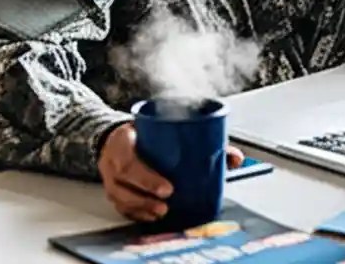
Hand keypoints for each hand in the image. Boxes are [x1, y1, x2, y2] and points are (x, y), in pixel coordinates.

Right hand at [97, 124, 244, 221]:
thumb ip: (202, 140)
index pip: (129, 158)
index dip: (145, 176)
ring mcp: (109, 176)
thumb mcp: (167, 128)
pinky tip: (150, 216)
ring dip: (141, 207)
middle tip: (168, 200)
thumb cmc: (147, 133)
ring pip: (120, 196)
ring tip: (161, 212)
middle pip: (123, 180)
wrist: (118, 135)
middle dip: (146, 193)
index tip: (168, 188)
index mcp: (124, 139)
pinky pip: (118, 204)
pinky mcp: (112, 188)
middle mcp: (112, 158)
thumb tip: (234, 158)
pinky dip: (135, 213)